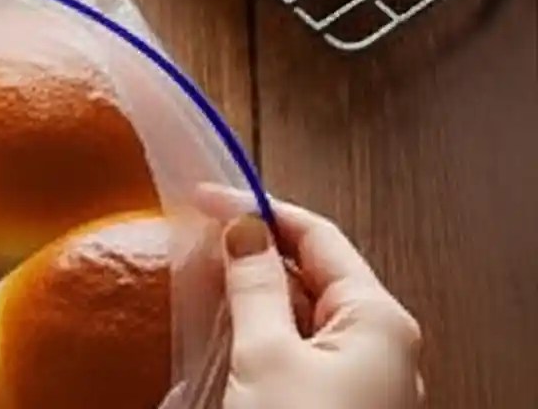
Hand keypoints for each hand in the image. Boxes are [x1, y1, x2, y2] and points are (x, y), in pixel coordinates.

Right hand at [195, 185, 424, 408]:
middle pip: (315, 274)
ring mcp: (367, 381)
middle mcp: (384, 347)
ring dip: (259, 294)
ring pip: (307, 315)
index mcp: (380, 320)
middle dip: (258, 252)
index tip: (208, 197)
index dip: (260, 210)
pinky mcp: (342, 405)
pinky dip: (267, 332)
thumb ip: (255, 286)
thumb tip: (245, 230)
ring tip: (206, 278)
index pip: (318, 236)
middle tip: (201, 237)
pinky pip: (304, 351)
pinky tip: (231, 331)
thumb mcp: (265, 354)